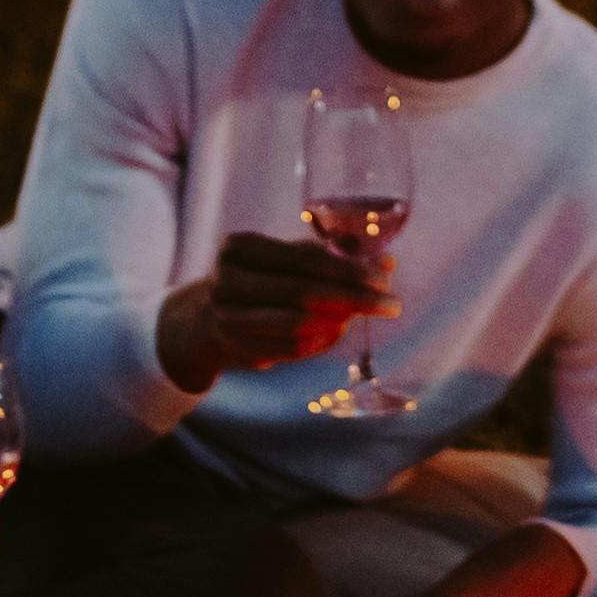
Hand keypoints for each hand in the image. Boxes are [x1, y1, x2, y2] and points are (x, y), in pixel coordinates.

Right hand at [157, 226, 393, 394]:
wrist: (205, 317)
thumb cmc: (259, 277)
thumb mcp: (284, 256)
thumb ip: (331, 254)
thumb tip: (388, 260)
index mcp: (240, 247)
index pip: (305, 258)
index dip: (350, 268)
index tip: (386, 276)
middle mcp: (227, 281)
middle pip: (304, 291)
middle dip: (354, 298)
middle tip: (391, 304)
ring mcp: (228, 318)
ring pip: (298, 325)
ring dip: (337, 323)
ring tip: (359, 318)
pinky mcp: (236, 349)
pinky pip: (290, 349)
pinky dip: (318, 343)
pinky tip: (333, 333)